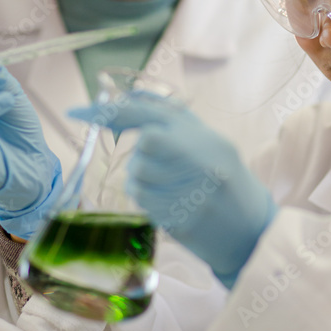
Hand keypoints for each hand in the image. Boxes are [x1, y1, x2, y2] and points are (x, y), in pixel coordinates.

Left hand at [69, 93, 276, 286]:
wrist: (254, 233)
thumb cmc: (227, 184)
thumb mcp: (209, 143)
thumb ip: (172, 122)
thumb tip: (129, 98)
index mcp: (205, 135)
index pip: (147, 111)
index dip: (108, 110)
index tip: (77, 112)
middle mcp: (201, 157)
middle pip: (144, 146)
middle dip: (142, 159)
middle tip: (159, 171)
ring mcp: (193, 188)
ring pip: (138, 178)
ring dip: (145, 186)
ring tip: (173, 192)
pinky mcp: (184, 217)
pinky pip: (145, 204)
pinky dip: (151, 205)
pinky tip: (175, 208)